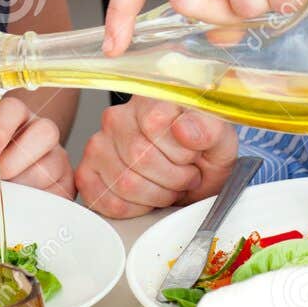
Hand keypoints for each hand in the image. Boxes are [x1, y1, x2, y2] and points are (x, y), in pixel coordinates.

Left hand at [0, 95, 72, 198]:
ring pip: (52, 165)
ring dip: (24, 184)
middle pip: (45, 131)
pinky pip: (60, 190)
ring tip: (3, 194)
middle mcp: (39, 133)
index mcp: (13, 118)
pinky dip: (38, 201)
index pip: (14, 109)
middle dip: (17, 158)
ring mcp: (55, 158)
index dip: (2, 128)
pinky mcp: (64, 184)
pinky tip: (20, 205)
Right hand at [74, 97, 237, 218]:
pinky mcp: (87, 173)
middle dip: (172, 179)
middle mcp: (118, 116)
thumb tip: (184, 129)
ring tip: (168, 185)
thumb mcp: (220, 139)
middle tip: (184, 176)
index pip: (155, 124)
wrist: (190, 171)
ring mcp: (98, 144)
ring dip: (156, 195)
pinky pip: (108, 202)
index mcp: (150, 98)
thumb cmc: (201, 153)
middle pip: (139, 157)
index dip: (180, 152)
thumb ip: (209, 128)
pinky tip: (147, 196)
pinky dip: (135, 209)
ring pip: (125, 183)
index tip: (192, 157)